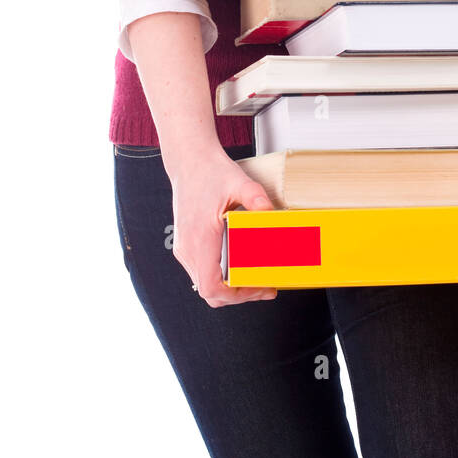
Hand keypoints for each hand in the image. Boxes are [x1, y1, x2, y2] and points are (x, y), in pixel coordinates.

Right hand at [169, 145, 279, 307]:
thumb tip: (272, 215)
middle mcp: (188, 248)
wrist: (189, 161)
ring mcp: (184, 248)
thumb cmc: (210, 171)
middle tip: (266, 287)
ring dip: (230, 288)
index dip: (235, 296)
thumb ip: (256, 198)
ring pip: (205, 284)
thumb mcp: (238, 182)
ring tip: (257, 279)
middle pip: (209, 292)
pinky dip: (222, 277)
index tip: (257, 287)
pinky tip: (241, 267)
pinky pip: (203, 272)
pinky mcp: (187, 245)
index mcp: (199, 238)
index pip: (211, 286)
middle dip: (239, 295)